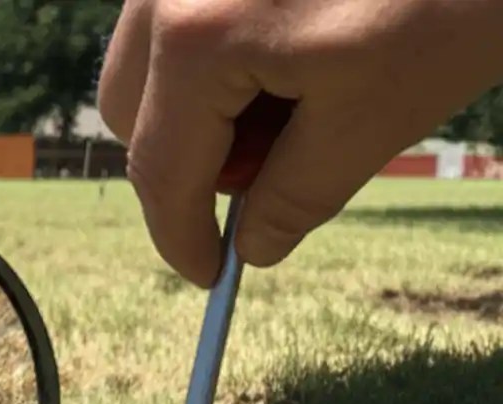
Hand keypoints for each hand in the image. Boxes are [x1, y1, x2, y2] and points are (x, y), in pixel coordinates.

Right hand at [98, 0, 502, 286]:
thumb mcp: (376, 113)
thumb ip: (297, 195)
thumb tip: (251, 245)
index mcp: (195, 40)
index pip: (159, 169)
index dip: (180, 236)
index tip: (209, 273)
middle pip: (131, 112)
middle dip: (190, 159)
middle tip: (275, 165)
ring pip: (150, 64)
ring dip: (201, 107)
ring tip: (297, 96)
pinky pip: (178, 20)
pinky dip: (216, 58)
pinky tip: (292, 51)